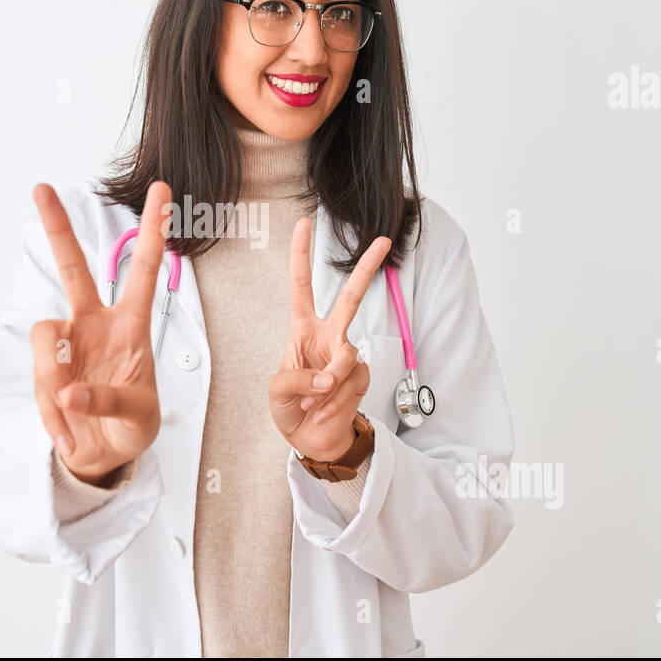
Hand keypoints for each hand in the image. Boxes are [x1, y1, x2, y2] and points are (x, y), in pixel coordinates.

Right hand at [29, 180, 171, 485]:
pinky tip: (68, 430)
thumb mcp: (139, 416)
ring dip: (55, 378)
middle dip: (57, 228)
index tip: (162, 191)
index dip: (152, 231)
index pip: (143, 270)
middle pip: (73, 268)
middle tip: (41, 187)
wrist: (103, 453)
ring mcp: (66, 343)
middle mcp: (95, 323)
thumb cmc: (132, 424)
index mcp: (132, 324)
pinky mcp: (43, 366)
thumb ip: (109, 400)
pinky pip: (39, 377)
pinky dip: (52, 411)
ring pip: (47, 336)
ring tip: (74, 415)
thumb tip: (69, 391)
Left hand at [268, 216, 391, 461]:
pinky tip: (324, 411)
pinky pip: (350, 384)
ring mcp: (348, 355)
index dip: (300, 255)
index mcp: (303, 328)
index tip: (304, 222)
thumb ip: (299, 378)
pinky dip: (333, 402)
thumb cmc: (289, 407)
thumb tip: (330, 376)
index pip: (301, 285)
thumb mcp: (278, 390)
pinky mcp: (362, 377)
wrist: (311, 438)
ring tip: (311, 406)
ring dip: (324, 389)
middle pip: (351, 296)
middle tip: (383, 241)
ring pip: (345, 360)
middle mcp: (329, 335)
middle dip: (367, 268)